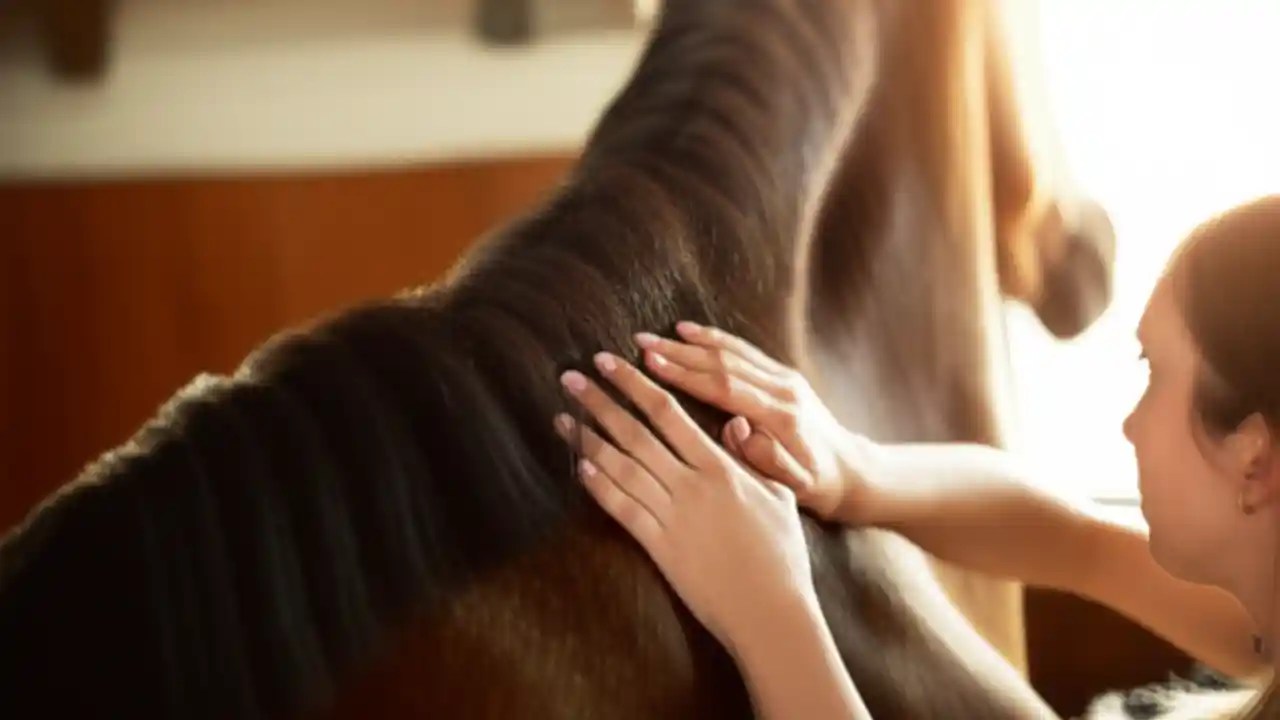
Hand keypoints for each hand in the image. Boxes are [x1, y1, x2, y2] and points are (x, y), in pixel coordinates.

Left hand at [554, 352, 818, 651]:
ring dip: (589, 440)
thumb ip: (755, 456)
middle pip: (636, 433)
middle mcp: (692, 485)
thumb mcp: (779, 494)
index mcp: (720, 467)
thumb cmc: (781, 555)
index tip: (611, 363)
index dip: (636, 384)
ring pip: (622, 467)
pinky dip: (599, 487)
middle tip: (570, 378)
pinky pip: (623, 510)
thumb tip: (736, 422)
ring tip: (562, 417)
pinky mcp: (661, 548)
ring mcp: (673, 516)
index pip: (669, 413)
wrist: (770, 611)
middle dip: (600, 402)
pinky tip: (579, 467)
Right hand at [633, 321, 874, 522]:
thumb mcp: (796, 486)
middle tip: (639, 344)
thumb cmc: (818, 486)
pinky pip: (744, 351)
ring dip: (691, 342)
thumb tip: (738, 431)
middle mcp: (782, 389)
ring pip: (732, 352)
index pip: (724, 387)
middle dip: (678, 353)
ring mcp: (784, 379)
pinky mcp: (784, 376)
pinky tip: (690, 331)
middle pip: (723, 363)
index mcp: (780, 416)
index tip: (650, 364)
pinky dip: (715, 338)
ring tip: (654, 335)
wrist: (852, 471)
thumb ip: (767, 460)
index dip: (685, 375)